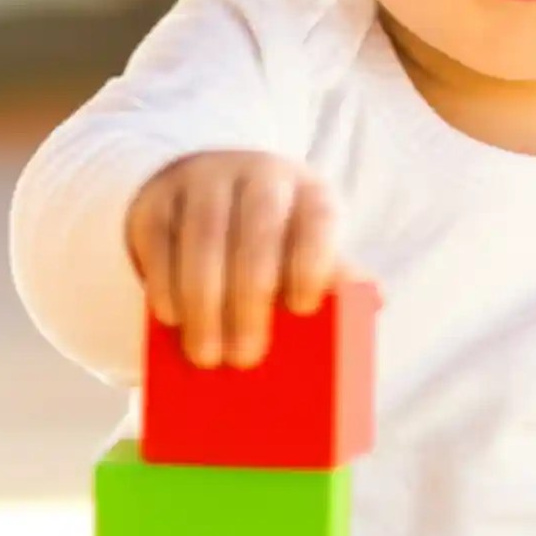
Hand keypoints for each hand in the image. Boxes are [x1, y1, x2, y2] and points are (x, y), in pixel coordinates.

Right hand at [125, 150, 360, 369]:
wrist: (213, 185)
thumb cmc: (276, 235)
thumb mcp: (310, 243)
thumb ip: (335, 272)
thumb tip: (375, 297)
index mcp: (310, 192)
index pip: (319, 219)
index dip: (313, 260)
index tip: (303, 308)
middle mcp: (261, 177)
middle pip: (257, 232)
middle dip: (250, 299)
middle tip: (246, 359)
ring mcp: (206, 181)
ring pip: (204, 237)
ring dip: (204, 302)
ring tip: (206, 355)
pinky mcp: (160, 198)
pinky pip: (161, 238)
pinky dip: (165, 281)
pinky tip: (172, 318)